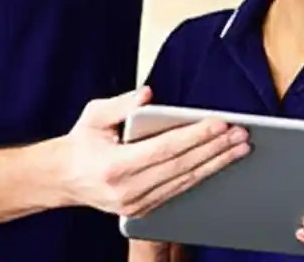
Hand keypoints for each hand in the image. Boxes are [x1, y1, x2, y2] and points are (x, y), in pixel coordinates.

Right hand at [55, 87, 250, 216]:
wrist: (62, 180)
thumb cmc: (80, 145)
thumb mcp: (93, 115)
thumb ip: (121, 103)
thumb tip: (147, 93)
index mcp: (115, 166)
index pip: (165, 149)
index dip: (196, 136)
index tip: (221, 124)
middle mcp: (128, 190)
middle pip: (182, 167)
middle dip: (216, 149)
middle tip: (241, 134)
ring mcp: (137, 204)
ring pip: (185, 181)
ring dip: (216, 164)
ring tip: (239, 148)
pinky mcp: (144, 210)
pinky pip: (179, 191)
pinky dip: (201, 175)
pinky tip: (219, 163)